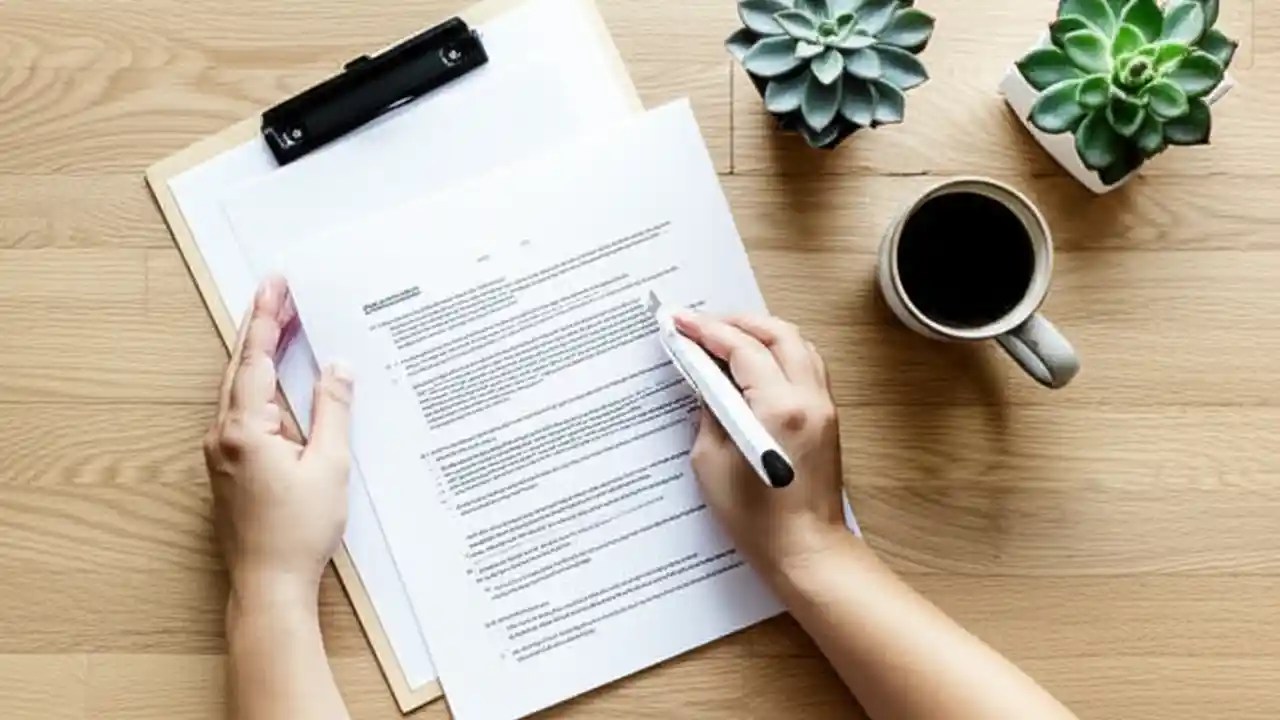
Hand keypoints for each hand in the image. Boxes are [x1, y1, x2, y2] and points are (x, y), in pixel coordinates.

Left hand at [203, 277, 354, 606]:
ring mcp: (223, 452)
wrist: (270, 584)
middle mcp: (224, 436)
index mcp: (244, 430)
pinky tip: (283, 381)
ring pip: (241, 389)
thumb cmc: (298, 532)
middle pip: (242, 366)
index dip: (268, 318)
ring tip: (285, 324)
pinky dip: (263, 387)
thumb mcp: (329, 465)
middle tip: (281, 292)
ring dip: (263, 355)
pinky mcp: (231, 468)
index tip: (275, 285)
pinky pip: (244, 412)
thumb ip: (332, 410)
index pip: (256, 359)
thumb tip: (338, 368)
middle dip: (263, 327)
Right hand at [677, 312, 846, 579]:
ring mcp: (823, 407)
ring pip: (796, 344)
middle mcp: (808, 399)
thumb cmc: (757, 520)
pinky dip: (779, 352)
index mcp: (778, 408)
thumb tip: (705, 381)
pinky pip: (806, 366)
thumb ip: (708, 411)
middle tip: (700, 324)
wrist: (805, 550)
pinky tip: (754, 361)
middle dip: (735, 322)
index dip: (706, 330)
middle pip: (775, 334)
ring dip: (760, 333)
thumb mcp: (710, 461)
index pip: (740, 348)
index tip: (679, 321)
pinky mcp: (827, 418)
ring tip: (725, 336)